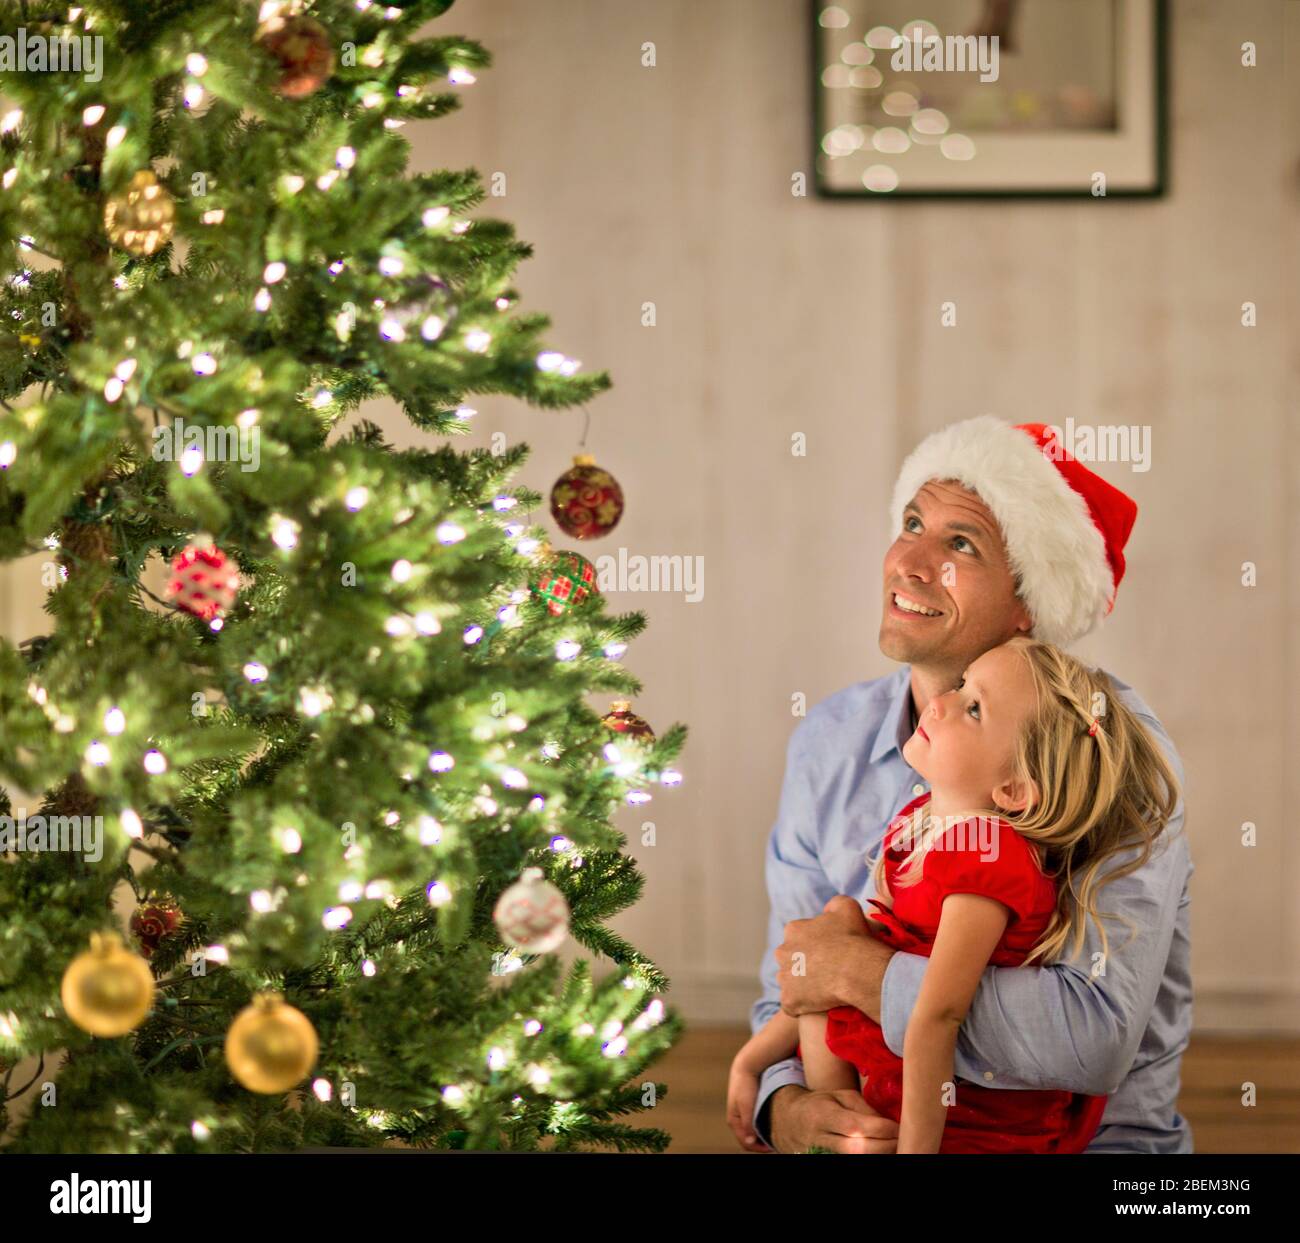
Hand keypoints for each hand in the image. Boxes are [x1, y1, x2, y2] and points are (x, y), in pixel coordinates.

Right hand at [725, 1053, 767, 1151]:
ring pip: (751, 1132)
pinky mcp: (746, 1108)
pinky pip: (753, 1123)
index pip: (745, 1143)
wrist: (745, 1066)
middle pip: (747, 1140)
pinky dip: (760, 1128)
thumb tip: (750, 1143)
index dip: (759, 1149)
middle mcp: (735, 1119)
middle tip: (775, 1145)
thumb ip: (747, 1125)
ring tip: (774, 1137)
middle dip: (760, 1145)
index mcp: (733, 1121)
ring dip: (760, 1137)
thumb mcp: (746, 1106)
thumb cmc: (745, 1085)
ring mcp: (740, 1114)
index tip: (773, 1148)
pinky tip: (770, 1126)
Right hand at [768, 1083, 898, 1153]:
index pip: (857, 1126)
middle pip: (859, 1149)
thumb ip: (863, 1108)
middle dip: (886, 1147)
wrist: (789, 1121)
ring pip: (856, 1160)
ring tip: (895, 1147)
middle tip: (904, 1139)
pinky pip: (849, 1163)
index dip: (883, 1129)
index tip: (901, 1127)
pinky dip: (869, 1158)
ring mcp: (821, 1154)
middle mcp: (821, 1138)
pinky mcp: (824, 1162)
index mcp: (824, 1115)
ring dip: (880, 1155)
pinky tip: (881, 1152)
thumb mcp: (840, 1096)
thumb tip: (888, 1123)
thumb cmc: (819, 1104)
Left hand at [776, 895, 894, 1018]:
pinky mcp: (788, 1001)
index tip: (831, 952)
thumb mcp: (846, 906)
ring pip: (791, 982)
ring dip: (804, 986)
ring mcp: (784, 978)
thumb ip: (833, 904)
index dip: (817, 945)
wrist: (857, 970)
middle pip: (792, 959)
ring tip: (825, 990)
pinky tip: (820, 1005)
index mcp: (793, 929)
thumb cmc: (853, 937)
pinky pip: (793, 1005)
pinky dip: (803, 1006)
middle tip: (828, 971)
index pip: (801, 936)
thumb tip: (828, 911)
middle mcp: (782, 952)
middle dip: (805, 964)